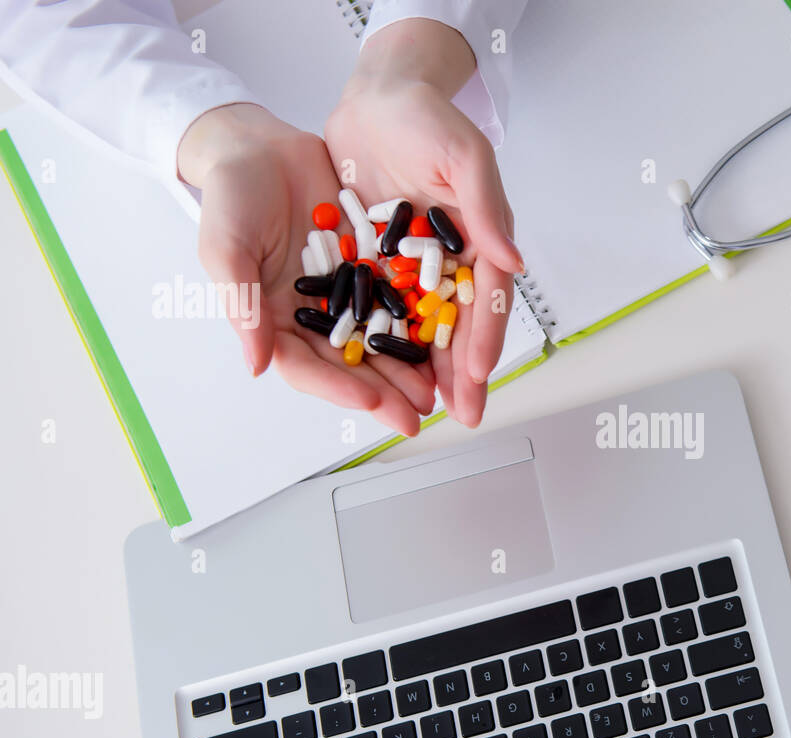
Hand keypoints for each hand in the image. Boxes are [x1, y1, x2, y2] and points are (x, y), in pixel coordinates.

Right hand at [178, 103, 434, 435]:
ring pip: (378, 340)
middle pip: (350, 365)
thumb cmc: (230, 196)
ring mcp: (343, 294)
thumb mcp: (227, 248)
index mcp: (274, 320)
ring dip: (405, 369)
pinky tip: (443, 340)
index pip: (307, 367)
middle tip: (416, 418)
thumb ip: (244, 306)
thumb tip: (256, 367)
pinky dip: (417, 322)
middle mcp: (312, 315)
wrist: (257, 147)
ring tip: (435, 394)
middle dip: (383, 394)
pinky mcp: (368, 268)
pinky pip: (396, 301)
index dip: (338, 388)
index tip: (370, 403)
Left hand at [324, 19, 523, 427]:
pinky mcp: (377, 261)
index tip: (479, 374)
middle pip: (459, 325)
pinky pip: (380, 307)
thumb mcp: (464, 157)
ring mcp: (413, 265)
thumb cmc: (427, 117)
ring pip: (423, 327)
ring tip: (425, 409)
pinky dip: (383, 340)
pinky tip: (379, 372)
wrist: (377, 96)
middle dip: (463, 373)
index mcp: (479, 241)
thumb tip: (513, 260)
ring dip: (426, 369)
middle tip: (466, 415)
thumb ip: (486, 208)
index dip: (486, 339)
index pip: (488, 300)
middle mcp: (450, 260)